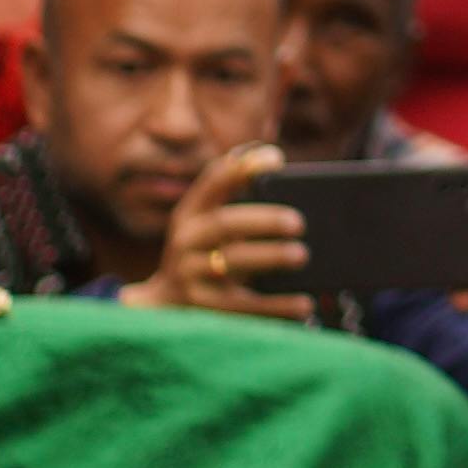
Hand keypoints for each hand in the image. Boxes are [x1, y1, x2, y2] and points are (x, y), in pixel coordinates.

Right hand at [122, 143, 312, 317]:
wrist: (164, 305)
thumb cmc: (202, 253)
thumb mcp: (205, 223)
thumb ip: (233, 195)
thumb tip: (272, 157)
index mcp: (190, 213)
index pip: (213, 182)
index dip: (242, 168)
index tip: (277, 160)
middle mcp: (187, 241)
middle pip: (225, 224)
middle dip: (263, 221)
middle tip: (299, 222)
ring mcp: (192, 276)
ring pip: (232, 263)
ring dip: (270, 257)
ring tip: (302, 255)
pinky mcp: (204, 310)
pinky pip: (244, 308)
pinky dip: (276, 306)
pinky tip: (303, 304)